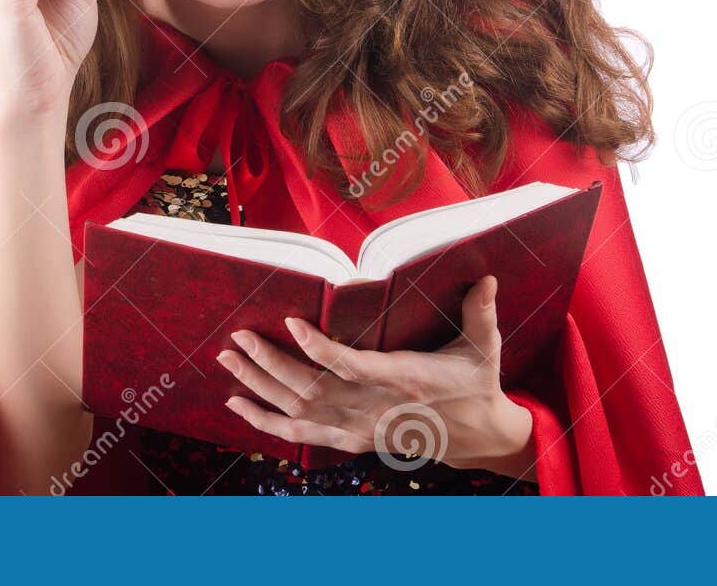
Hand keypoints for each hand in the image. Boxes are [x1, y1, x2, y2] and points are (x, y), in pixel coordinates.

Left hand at [217, 274, 535, 478]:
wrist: (478, 436)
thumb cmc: (476, 382)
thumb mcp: (483, 346)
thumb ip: (480, 311)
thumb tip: (487, 277)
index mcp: (403, 380)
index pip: (353, 367)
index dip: (320, 348)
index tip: (291, 322)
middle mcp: (373, 408)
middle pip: (312, 390)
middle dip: (270, 364)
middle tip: (238, 338)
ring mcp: (358, 428)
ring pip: (299, 411)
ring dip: (259, 386)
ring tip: (228, 359)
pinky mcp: (350, 440)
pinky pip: (300, 435)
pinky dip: (267, 421)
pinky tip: (238, 404)